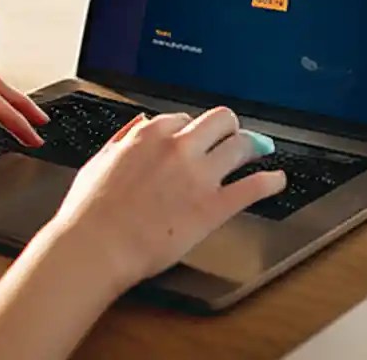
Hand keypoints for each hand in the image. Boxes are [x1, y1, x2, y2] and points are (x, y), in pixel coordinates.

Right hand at [47, 107, 285, 286]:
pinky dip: (270, 181)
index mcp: (149, 135)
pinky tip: (277, 181)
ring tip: (259, 151)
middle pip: (220, 120)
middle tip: (233, 137)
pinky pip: (253, 186)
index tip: (195, 139)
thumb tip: (137, 124)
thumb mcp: (98, 163)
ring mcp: (199, 175)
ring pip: (241, 145)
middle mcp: (178, 148)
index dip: (191, 130)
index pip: (182, 119)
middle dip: (228, 128)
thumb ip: (121, 140)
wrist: (96, 247)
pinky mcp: (214, 206)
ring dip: (252, 146)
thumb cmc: (90, 214)